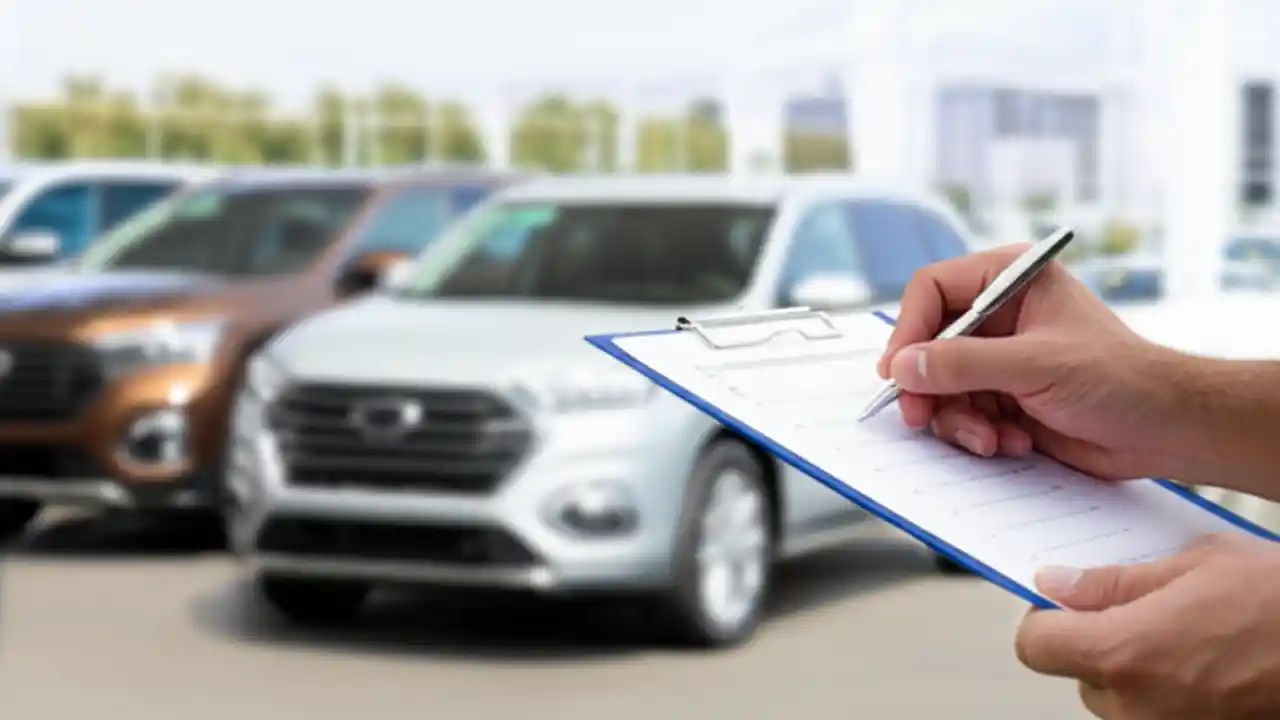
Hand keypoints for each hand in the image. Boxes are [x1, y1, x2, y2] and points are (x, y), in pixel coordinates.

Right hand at [879, 244, 1196, 481]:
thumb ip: (963, 364)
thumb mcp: (1034, 365)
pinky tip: (1014, 442)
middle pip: (928, 344)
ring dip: (959, 419)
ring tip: (991, 438)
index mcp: (1010, 279)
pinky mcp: (1004, 397)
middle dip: (929, 387)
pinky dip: (979, 434)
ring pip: (940, 386)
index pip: (933, 290)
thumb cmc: (1120, 379)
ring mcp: (1000, 358)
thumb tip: (903, 365)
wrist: (1165, 430)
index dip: (909, 330)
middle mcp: (999, 315)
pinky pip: (961, 414)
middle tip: (921, 417)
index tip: (897, 371)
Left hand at [1016, 533, 1279, 718]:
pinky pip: (1160, 714)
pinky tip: (1210, 662)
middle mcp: (1140, 706)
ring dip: (1137, 670)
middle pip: (1079, 674)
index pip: (1036, 646)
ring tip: (1191, 635)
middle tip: (1145, 608)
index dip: (1045, 619)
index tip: (1065, 601)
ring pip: (1120, 700)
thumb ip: (1112, 581)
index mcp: (1127, 653)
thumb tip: (1056, 583)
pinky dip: (1172, 692)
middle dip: (1100, 641)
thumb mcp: (1193, 565)